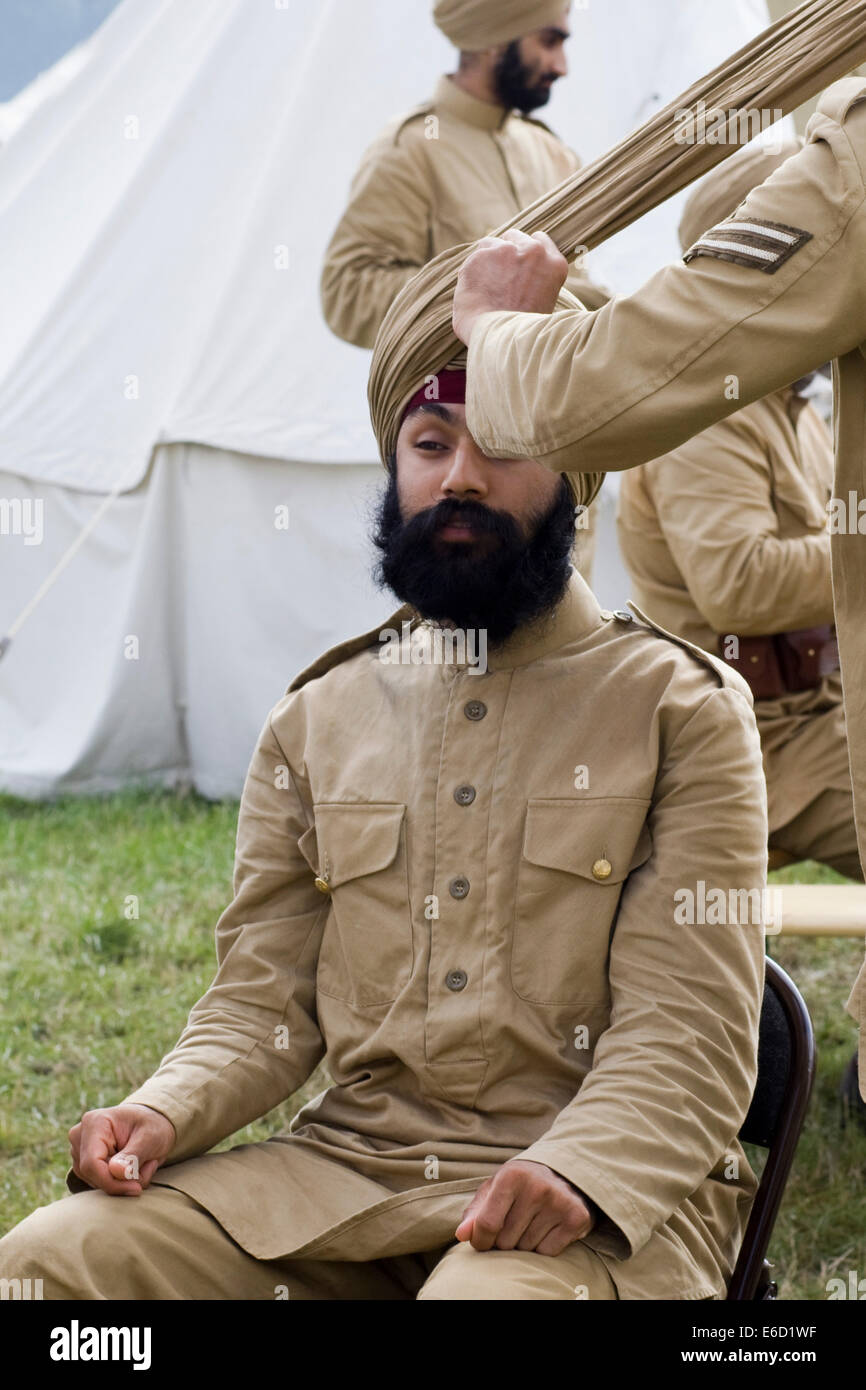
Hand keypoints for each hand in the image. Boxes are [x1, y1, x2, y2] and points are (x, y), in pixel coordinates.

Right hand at [69, 1103, 175, 1196]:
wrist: (151, 1122)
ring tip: (144, 1163)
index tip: (136, 1188)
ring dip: (123, 1181)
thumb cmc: (152, 1125)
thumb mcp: (150, 1137)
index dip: (112, 1182)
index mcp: (94, 1123)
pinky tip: (134, 1167)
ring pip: (96, 1182)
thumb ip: (133, 1155)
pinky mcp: (83, 1163)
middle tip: (149, 1167)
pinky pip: (98, 1183)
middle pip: (93, 1175)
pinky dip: (119, 1182)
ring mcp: (79, 1150)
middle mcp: (80, 1136)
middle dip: (123, 1181)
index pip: (92, 1163)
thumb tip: (116, 1172)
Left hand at [452, 229, 568, 345]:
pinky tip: (475, 293)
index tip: (519, 267)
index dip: (525, 253)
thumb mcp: (546, 300)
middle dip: (505, 254)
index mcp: (554, 264)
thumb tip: (523, 270)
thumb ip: (538, 277)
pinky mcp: (481, 255)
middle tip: (500, 280)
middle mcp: (533, 251)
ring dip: (487, 261)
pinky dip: (471, 273)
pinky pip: (472, 259)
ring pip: (491, 244)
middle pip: (514, 237)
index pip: (539, 240)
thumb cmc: (522, 332)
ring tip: (486, 289)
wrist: (500, 341)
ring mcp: (506, 251)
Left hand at [455, 1159, 595, 1255]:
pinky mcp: (576, 1217)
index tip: (482, 1241)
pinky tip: (547, 1228)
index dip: (480, 1240)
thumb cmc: (521, 1184)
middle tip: (514, 1224)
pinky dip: (543, 1248)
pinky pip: (547, 1253)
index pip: (487, 1224)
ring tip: (531, 1223)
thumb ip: (475, 1212)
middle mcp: (536, 1187)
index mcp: (511, 1175)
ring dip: (523, 1244)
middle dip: (504, 1242)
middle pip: (506, 1242)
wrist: (564, 1172)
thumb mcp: (495, 1189)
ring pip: (526, 1249)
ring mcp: (558, 1202)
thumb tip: (462, 1234)